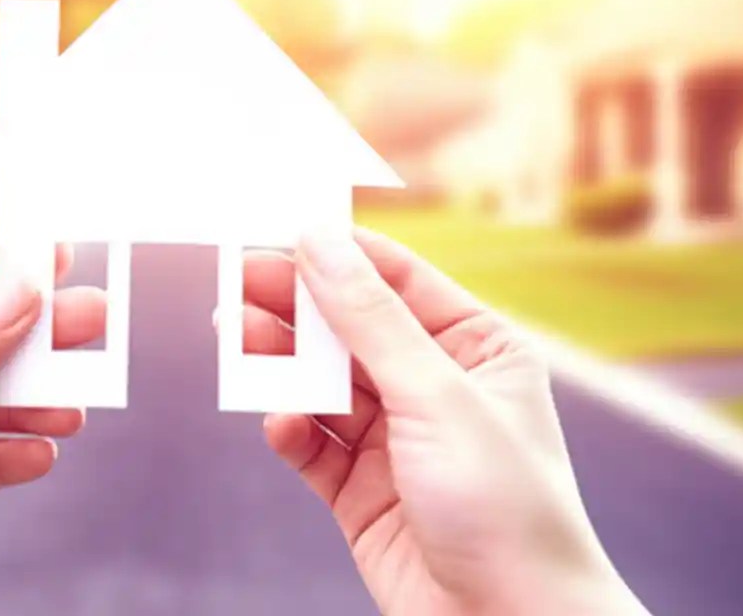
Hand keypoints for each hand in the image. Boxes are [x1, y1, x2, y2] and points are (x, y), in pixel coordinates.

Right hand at [242, 228, 647, 615]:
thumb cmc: (508, 509)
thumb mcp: (438, 397)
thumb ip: (370, 319)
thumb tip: (319, 242)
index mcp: (477, 348)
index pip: (396, 280)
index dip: (335, 254)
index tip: (273, 233)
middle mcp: (435, 387)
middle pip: (349, 329)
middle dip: (294, 307)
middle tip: (233, 283)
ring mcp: (397, 440)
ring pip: (323, 384)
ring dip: (280, 365)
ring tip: (236, 340)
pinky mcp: (362, 491)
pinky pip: (314, 446)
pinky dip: (292, 431)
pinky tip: (279, 424)